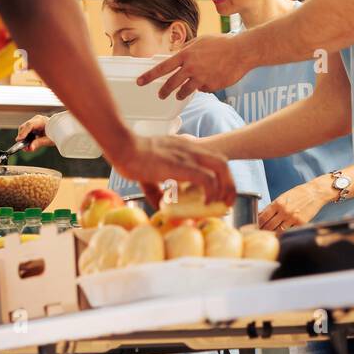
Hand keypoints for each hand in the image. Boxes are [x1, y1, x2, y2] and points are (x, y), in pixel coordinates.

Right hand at [17, 114, 53, 151]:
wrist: (60, 130)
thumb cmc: (55, 134)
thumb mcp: (48, 140)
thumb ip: (39, 143)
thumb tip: (30, 148)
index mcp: (41, 120)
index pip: (30, 125)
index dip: (23, 132)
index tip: (19, 140)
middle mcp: (36, 119)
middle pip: (24, 127)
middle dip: (22, 137)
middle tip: (24, 148)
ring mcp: (34, 122)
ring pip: (23, 129)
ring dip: (23, 138)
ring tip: (27, 148)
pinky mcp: (32, 126)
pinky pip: (26, 131)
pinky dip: (26, 138)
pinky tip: (29, 144)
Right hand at [108, 132, 236, 208]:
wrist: (123, 147)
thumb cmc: (132, 158)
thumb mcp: (149, 175)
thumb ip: (156, 190)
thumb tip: (160, 206)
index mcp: (185, 149)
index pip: (212, 159)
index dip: (220, 178)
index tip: (218, 195)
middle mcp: (191, 149)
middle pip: (223, 162)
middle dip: (229, 184)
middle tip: (226, 202)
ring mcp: (188, 155)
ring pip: (221, 167)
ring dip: (225, 187)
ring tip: (219, 203)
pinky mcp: (182, 165)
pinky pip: (207, 178)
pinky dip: (212, 191)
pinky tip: (206, 202)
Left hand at [135, 34, 251, 98]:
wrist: (242, 51)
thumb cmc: (222, 43)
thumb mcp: (200, 41)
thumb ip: (187, 48)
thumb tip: (176, 53)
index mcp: (186, 55)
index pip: (163, 68)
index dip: (150, 76)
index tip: (140, 82)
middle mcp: (191, 68)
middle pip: (171, 84)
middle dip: (164, 91)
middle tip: (160, 95)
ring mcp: (201, 79)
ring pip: (185, 91)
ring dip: (180, 94)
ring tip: (179, 95)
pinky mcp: (211, 87)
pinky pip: (203, 89)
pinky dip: (203, 86)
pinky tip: (210, 80)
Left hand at [258, 179, 328, 230]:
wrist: (315, 193)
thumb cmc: (298, 194)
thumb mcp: (283, 197)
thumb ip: (272, 207)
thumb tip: (261, 215)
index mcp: (278, 203)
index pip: (263, 217)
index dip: (257, 223)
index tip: (255, 227)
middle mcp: (284, 211)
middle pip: (269, 226)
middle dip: (263, 230)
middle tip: (260, 233)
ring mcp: (293, 218)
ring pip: (278, 230)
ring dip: (273, 233)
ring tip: (269, 235)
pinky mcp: (301, 223)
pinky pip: (289, 231)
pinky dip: (284, 233)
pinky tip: (281, 234)